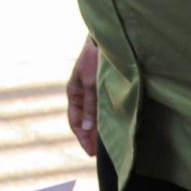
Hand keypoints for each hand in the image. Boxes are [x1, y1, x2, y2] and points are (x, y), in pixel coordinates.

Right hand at [66, 38, 98, 155]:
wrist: (107, 36)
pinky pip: (105, 107)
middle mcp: (83, 93)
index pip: (75, 122)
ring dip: (100, 128)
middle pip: (86, 121)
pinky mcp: (107, 86)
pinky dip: (108, 118)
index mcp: (73, 92)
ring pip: (96, 115)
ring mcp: (94, 90)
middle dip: (91, 137)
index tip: (91, 153)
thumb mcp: (92, 82)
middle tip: (101, 154)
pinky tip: (116, 125)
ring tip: (109, 143)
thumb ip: (90, 105)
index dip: (83, 138)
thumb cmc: (96, 56)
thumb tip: (87, 128)